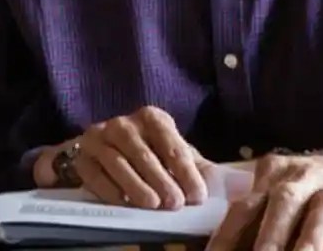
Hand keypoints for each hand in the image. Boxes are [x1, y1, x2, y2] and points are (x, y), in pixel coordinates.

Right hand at [70, 106, 211, 209]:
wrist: (106, 150)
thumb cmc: (150, 154)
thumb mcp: (175, 154)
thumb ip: (202, 168)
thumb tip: (240, 182)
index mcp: (152, 118)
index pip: (171, 144)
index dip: (185, 171)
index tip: (197, 195)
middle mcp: (123, 124)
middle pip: (143, 153)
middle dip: (161, 180)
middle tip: (175, 203)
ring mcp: (99, 137)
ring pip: (118, 162)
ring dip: (136, 185)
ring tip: (153, 204)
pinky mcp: (83, 156)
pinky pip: (95, 174)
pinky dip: (110, 189)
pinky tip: (125, 202)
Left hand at [207, 145, 322, 250]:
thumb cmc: (309, 188)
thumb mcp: (279, 188)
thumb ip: (256, 215)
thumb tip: (227, 247)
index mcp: (272, 174)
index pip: (245, 205)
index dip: (228, 234)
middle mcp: (301, 178)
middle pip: (283, 202)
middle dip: (269, 236)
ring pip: (318, 215)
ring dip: (305, 244)